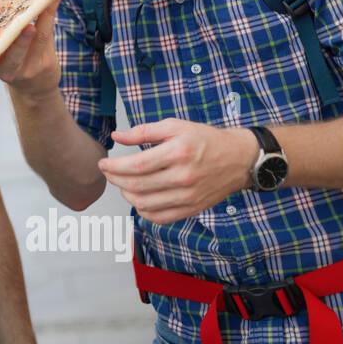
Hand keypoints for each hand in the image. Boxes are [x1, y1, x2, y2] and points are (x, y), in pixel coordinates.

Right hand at [0, 3, 60, 97]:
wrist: (35, 86)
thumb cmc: (8, 61)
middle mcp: (7, 69)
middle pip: (12, 58)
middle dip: (21, 41)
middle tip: (27, 27)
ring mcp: (28, 67)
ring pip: (36, 42)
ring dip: (43, 19)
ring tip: (46, 2)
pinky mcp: (46, 62)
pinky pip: (48, 34)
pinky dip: (50, 12)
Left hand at [100, 118, 258, 223]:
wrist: (239, 159)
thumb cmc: (206, 140)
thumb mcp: (175, 126)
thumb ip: (143, 131)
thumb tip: (117, 136)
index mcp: (178, 153)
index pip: (136, 166)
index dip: (114, 167)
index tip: (103, 164)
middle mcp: (183, 177)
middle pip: (137, 186)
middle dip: (115, 180)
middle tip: (108, 173)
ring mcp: (188, 196)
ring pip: (145, 204)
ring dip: (126, 195)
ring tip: (122, 184)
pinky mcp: (192, 209)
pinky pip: (160, 217)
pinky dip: (143, 211)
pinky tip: (139, 199)